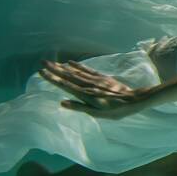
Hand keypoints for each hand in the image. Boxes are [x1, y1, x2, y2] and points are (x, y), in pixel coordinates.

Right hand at [38, 59, 152, 118]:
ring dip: (63, 67)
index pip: (65, 85)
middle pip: (68, 76)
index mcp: (85, 94)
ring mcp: (96, 80)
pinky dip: (78, 66)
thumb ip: (79, 107)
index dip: (53, 79)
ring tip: (51, 62)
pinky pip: (88, 70)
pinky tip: (70, 63)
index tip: (41, 72)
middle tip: (41, 62)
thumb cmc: (116, 110)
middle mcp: (88, 85)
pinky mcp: (103, 78)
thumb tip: (62, 102)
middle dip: (54, 69)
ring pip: (76, 72)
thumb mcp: (97, 113)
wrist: (135, 100)